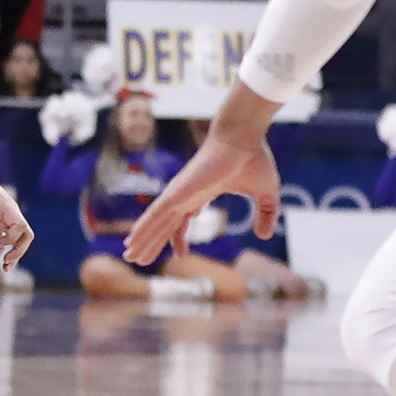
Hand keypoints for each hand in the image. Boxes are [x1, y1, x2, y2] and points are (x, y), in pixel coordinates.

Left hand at [0, 167, 33, 269]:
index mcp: (7, 208)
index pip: (21, 227)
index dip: (13, 239)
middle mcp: (8, 215)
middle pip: (24, 236)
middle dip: (19, 252)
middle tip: (7, 264)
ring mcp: (2, 220)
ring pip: (13, 241)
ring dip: (10, 256)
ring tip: (4, 270)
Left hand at [126, 134, 281, 263]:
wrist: (244, 137)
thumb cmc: (253, 157)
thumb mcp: (266, 193)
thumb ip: (266, 213)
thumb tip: (266, 236)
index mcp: (201, 194)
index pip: (183, 220)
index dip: (178, 238)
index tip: (180, 255)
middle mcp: (185, 194)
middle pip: (163, 224)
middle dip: (150, 242)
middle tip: (135, 258)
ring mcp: (179, 193)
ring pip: (155, 222)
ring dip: (142, 239)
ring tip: (129, 256)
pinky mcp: (177, 191)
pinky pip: (156, 214)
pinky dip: (143, 227)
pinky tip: (133, 239)